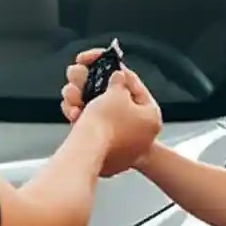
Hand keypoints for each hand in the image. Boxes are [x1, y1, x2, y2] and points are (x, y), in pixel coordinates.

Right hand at [62, 49, 161, 176]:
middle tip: (84, 77)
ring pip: (102, 117)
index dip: (120, 74)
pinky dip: (84, 121)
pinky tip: (74, 112)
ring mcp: (125, 149)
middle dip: (96, 89)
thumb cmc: (106, 123)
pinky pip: (95, 133)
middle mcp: (142, 135)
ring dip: (86, 103)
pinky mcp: (107, 159)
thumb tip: (118, 77)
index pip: (137, 88)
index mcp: (151, 117)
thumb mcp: (115, 92)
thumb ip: (119, 81)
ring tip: (74, 95)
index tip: (109, 67)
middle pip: (117, 103)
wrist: (87, 153)